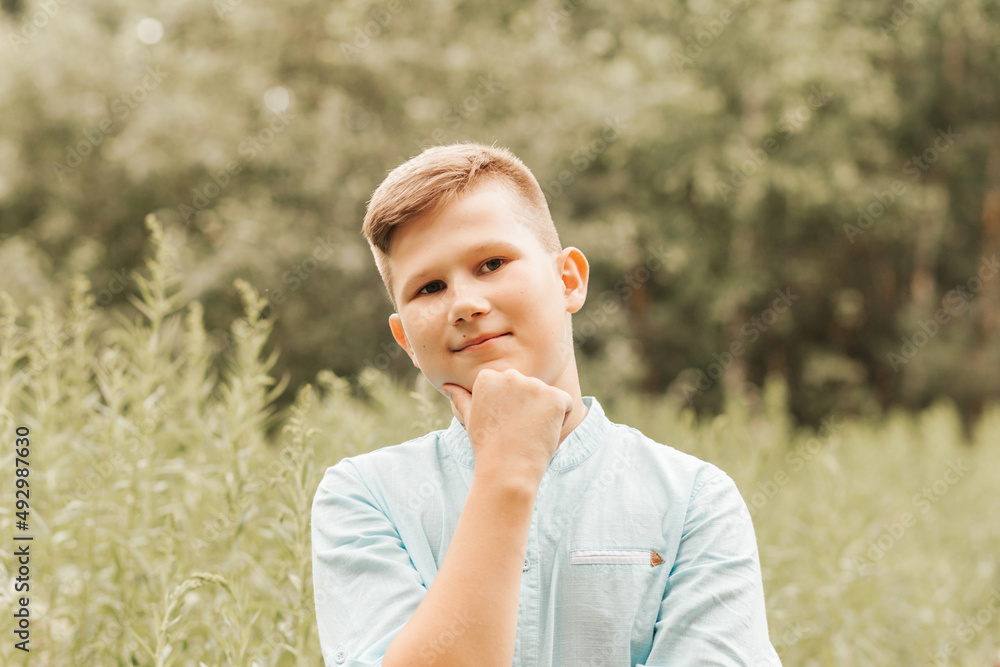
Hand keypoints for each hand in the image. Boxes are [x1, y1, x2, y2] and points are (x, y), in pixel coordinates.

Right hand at [442, 369, 572, 488]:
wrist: (507, 470)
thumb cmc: (487, 447)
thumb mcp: (471, 419)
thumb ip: (462, 398)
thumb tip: (447, 386)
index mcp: (487, 377)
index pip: (509, 387)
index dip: (510, 410)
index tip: (502, 426)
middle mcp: (510, 375)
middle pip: (528, 389)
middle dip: (527, 408)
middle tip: (515, 431)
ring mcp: (534, 385)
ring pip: (547, 397)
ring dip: (543, 414)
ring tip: (528, 434)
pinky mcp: (554, 397)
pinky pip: (564, 405)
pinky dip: (559, 420)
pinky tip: (544, 433)